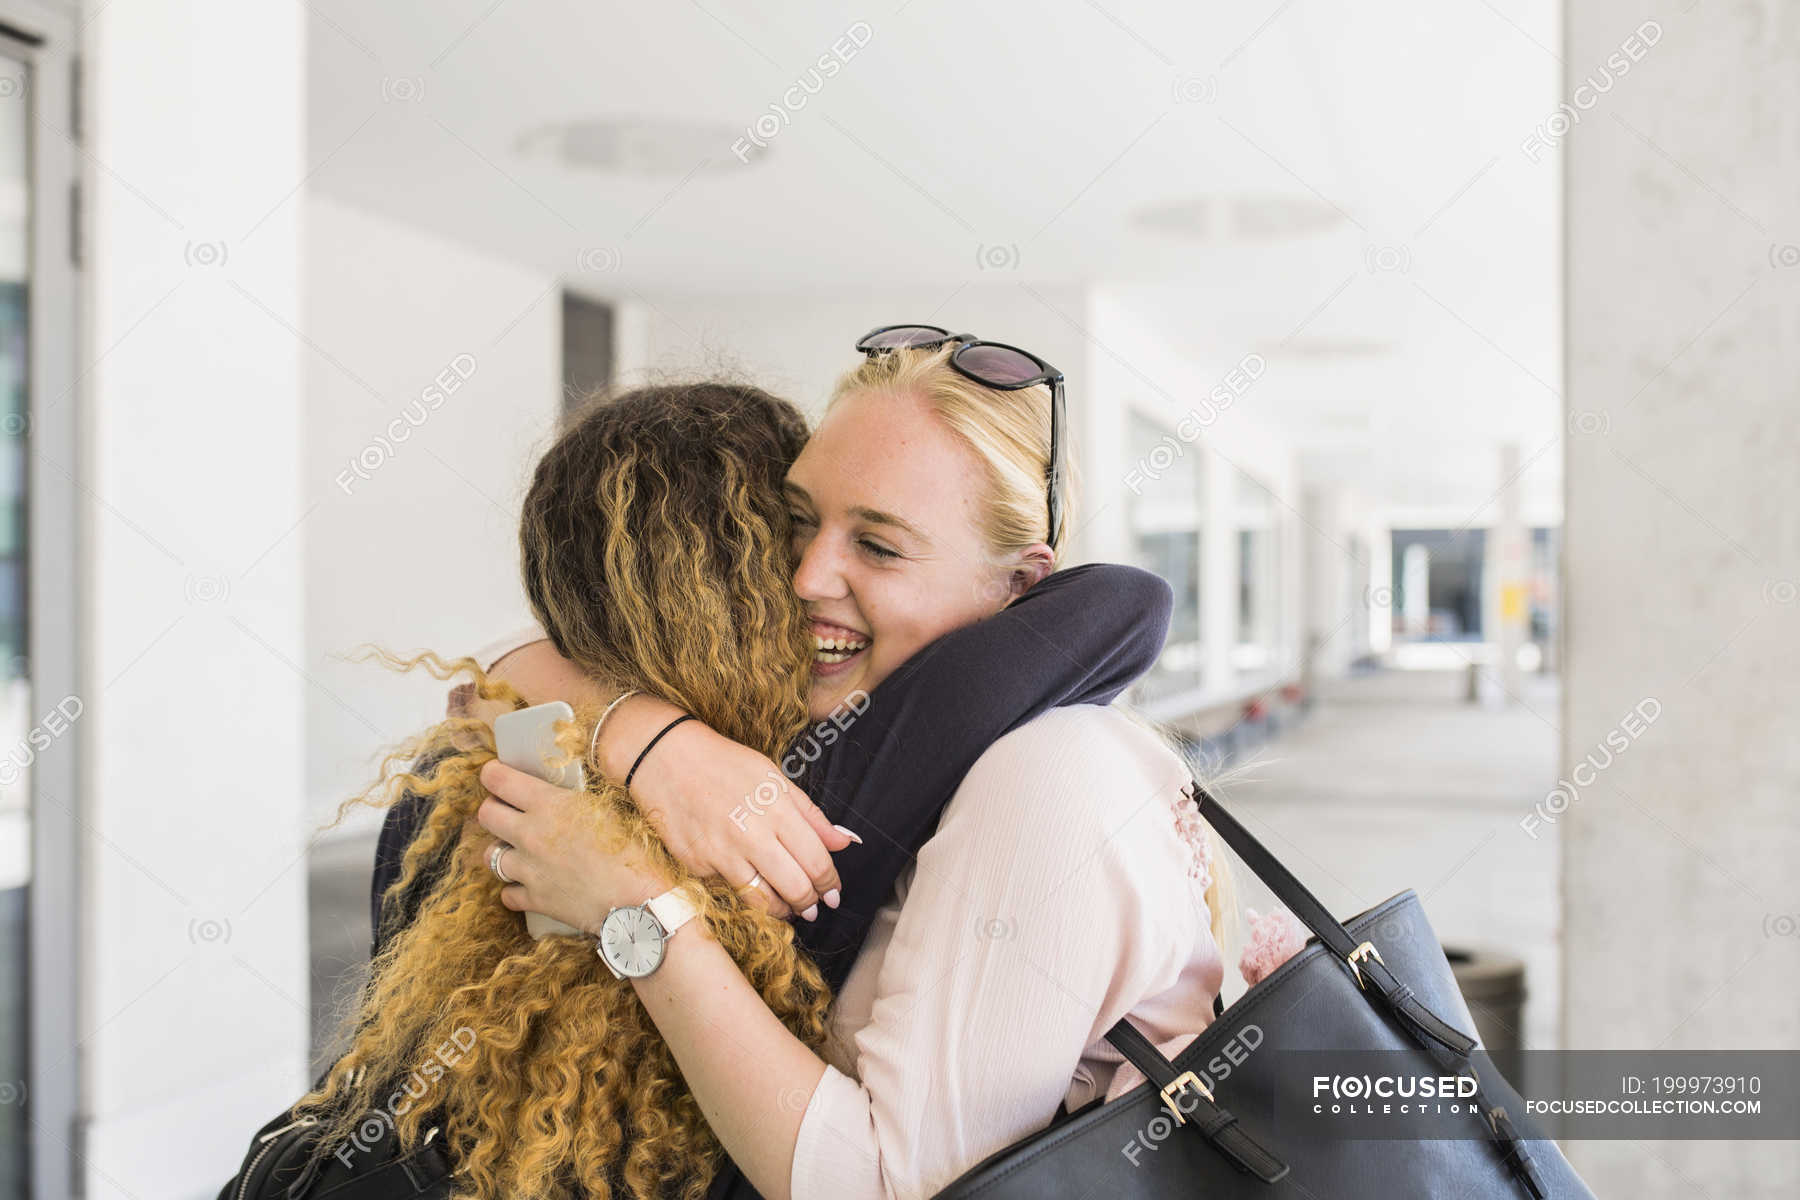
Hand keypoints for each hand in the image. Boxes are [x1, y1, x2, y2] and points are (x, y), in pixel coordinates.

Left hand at [475, 760, 669, 932]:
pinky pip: (507, 894)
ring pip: (489, 855)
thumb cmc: (633, 849)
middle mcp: (530, 834)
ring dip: (501, 850)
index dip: (492, 774)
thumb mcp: (607, 808)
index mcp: (549, 804)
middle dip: (493, 809)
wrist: (639, 899)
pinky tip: (531, 884)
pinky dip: (515, 889)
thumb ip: (573, 798)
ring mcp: (529, 869)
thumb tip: (561, 791)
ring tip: (520, 850)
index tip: (495, 774)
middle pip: (485, 815)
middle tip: (507, 811)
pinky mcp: (535, 899)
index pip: (498, 780)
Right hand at [594, 694, 856, 920]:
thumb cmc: (725, 765)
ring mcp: (722, 852)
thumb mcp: (774, 778)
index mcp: (777, 809)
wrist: (665, 758)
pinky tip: (756, 891)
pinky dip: (748, 896)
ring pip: (764, 901)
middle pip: (795, 886)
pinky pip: (730, 890)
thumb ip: (811, 815)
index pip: (816, 860)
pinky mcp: (697, 865)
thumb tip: (844, 842)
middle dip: (812, 903)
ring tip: (792, 910)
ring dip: (784, 911)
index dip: (830, 882)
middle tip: (816, 907)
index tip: (834, 892)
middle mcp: (752, 834)